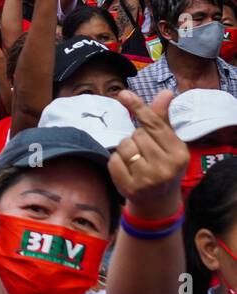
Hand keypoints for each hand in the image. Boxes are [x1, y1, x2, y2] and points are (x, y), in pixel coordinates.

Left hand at [109, 90, 189, 209]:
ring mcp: (148, 180)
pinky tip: (127, 169)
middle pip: (137, 135)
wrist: (158, 200)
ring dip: (125, 149)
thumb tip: (165, 92)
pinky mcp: (130, 188)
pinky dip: (116, 161)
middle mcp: (166, 167)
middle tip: (145, 151)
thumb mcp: (168, 143)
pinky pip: (113, 161)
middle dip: (136, 138)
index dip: (138, 108)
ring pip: (124, 146)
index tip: (123, 94)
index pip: (154, 125)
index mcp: (179, 153)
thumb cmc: (163, 164)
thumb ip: (162, 119)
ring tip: (136, 160)